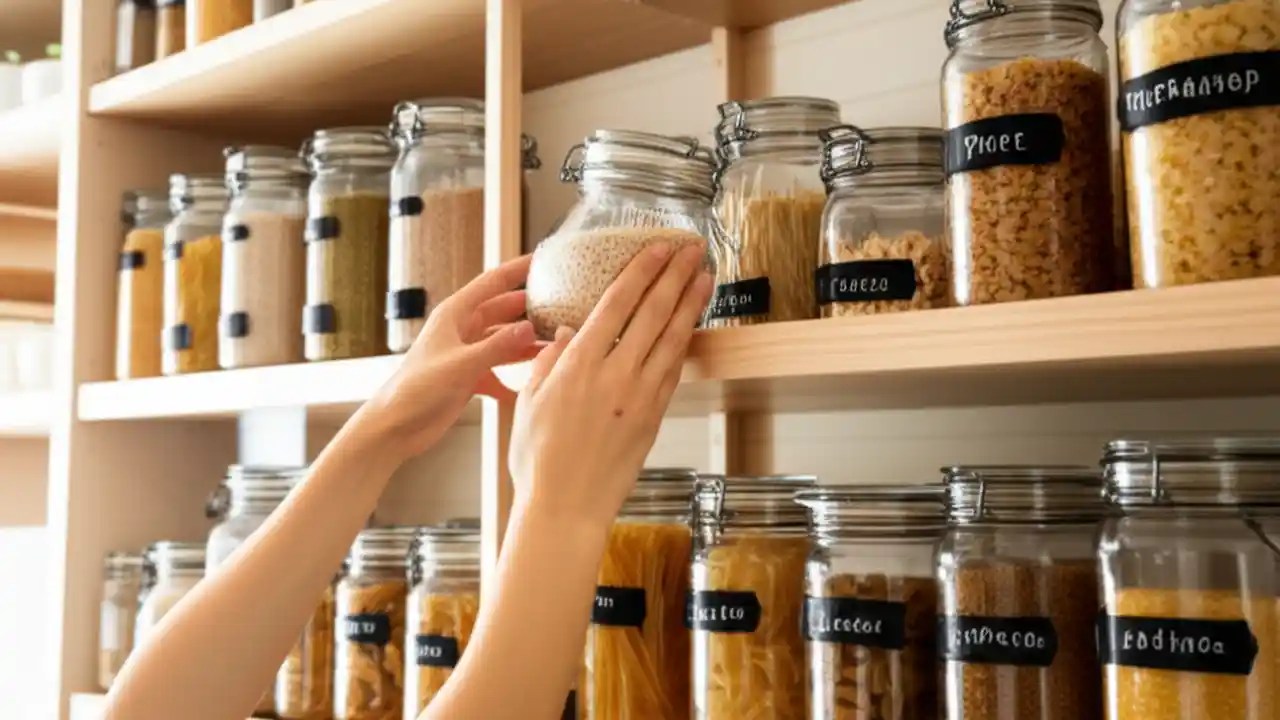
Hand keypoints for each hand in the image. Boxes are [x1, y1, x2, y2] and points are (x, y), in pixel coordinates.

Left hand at [366, 255, 540, 459]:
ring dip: (527, 343)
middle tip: (562, 306)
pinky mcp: (468, 377)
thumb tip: (530, 328)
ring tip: (556, 343)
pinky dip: (512, 378)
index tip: (544, 260)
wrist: (394, 426)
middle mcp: (462, 330)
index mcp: (455, 314)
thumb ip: (497, 346)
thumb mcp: (462, 365)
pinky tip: (528, 387)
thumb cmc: (416, 390)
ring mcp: (465, 353)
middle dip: (530, 308)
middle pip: (503, 310)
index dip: (518, 269)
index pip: (493, 282)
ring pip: (504, 341)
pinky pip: (497, 370)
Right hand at [509, 243, 713, 527]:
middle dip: (675, 276)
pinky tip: (691, 326)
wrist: (566, 508)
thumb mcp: (528, 402)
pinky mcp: (653, 418)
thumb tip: (567, 333)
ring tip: (704, 277)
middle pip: (652, 314)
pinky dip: (684, 343)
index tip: (658, 249)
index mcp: (578, 366)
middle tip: (693, 250)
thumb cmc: (538, 461)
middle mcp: (614, 376)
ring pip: (672, 339)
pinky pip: (673, 370)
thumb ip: (549, 361)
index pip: (617, 304)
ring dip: (690, 304)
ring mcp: (639, 397)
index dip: (641, 272)